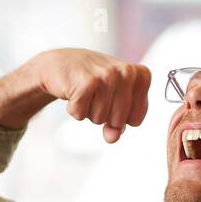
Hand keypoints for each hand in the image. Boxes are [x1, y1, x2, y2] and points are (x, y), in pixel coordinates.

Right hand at [32, 49, 151, 142]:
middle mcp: (127, 72)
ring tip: (85, 91)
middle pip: (119, 122)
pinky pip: (81, 115)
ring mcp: (107, 75)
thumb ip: (118, 124)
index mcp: (140, 75)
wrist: (59, 64)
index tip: (111, 99)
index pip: (136, 120)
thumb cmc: (91, 83)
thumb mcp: (112, 102)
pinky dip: (74, 109)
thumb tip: (112, 138)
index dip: (120, 117)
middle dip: (103, 115)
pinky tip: (73, 91)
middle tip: (95, 94)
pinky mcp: (87, 82)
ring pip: (99, 119)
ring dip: (88, 111)